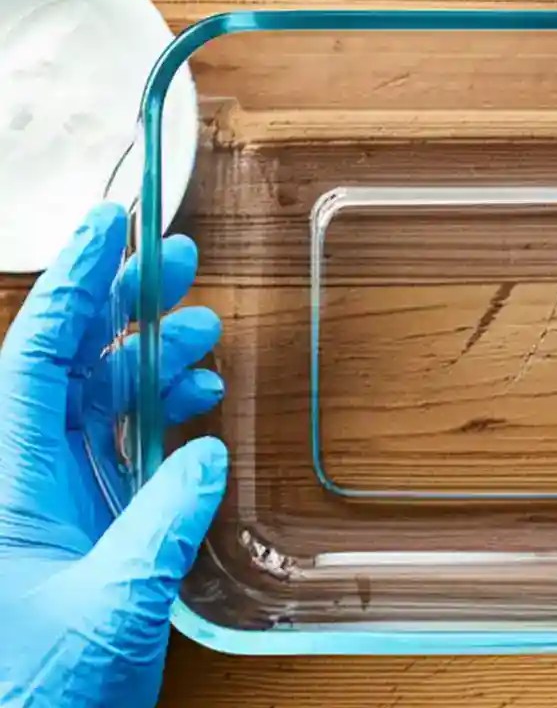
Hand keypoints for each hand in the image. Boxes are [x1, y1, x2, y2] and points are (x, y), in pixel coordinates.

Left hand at [0, 204, 225, 706]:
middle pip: (68, 363)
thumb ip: (159, 527)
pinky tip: (197, 405)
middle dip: (122, 305)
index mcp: (8, 482)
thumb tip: (206, 457)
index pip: (36, 354)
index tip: (111, 225)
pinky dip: (157, 415)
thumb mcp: (110, 608)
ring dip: (149, 359)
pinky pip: (114, 444)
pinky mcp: (77, 522)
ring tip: (202, 330)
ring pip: (94, 399)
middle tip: (176, 261)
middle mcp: (23, 477)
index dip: (76, 284)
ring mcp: (48, 498)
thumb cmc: (34, 691)